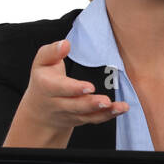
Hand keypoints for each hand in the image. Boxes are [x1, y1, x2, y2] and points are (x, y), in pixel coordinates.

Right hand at [4, 39, 128, 147]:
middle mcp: (58, 103)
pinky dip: (110, 115)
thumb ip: (52, 52)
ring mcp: (71, 113)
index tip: (89, 87)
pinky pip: (96, 119)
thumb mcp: (42, 62)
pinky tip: (122, 109)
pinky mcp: (82, 118)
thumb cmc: (45, 79)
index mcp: (47, 86)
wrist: (41, 109)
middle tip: (106, 101)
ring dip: (105, 112)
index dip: (74, 89)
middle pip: (75, 106)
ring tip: (120, 107)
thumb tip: (65, 44)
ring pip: (88, 115)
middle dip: (91, 104)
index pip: (60, 88)